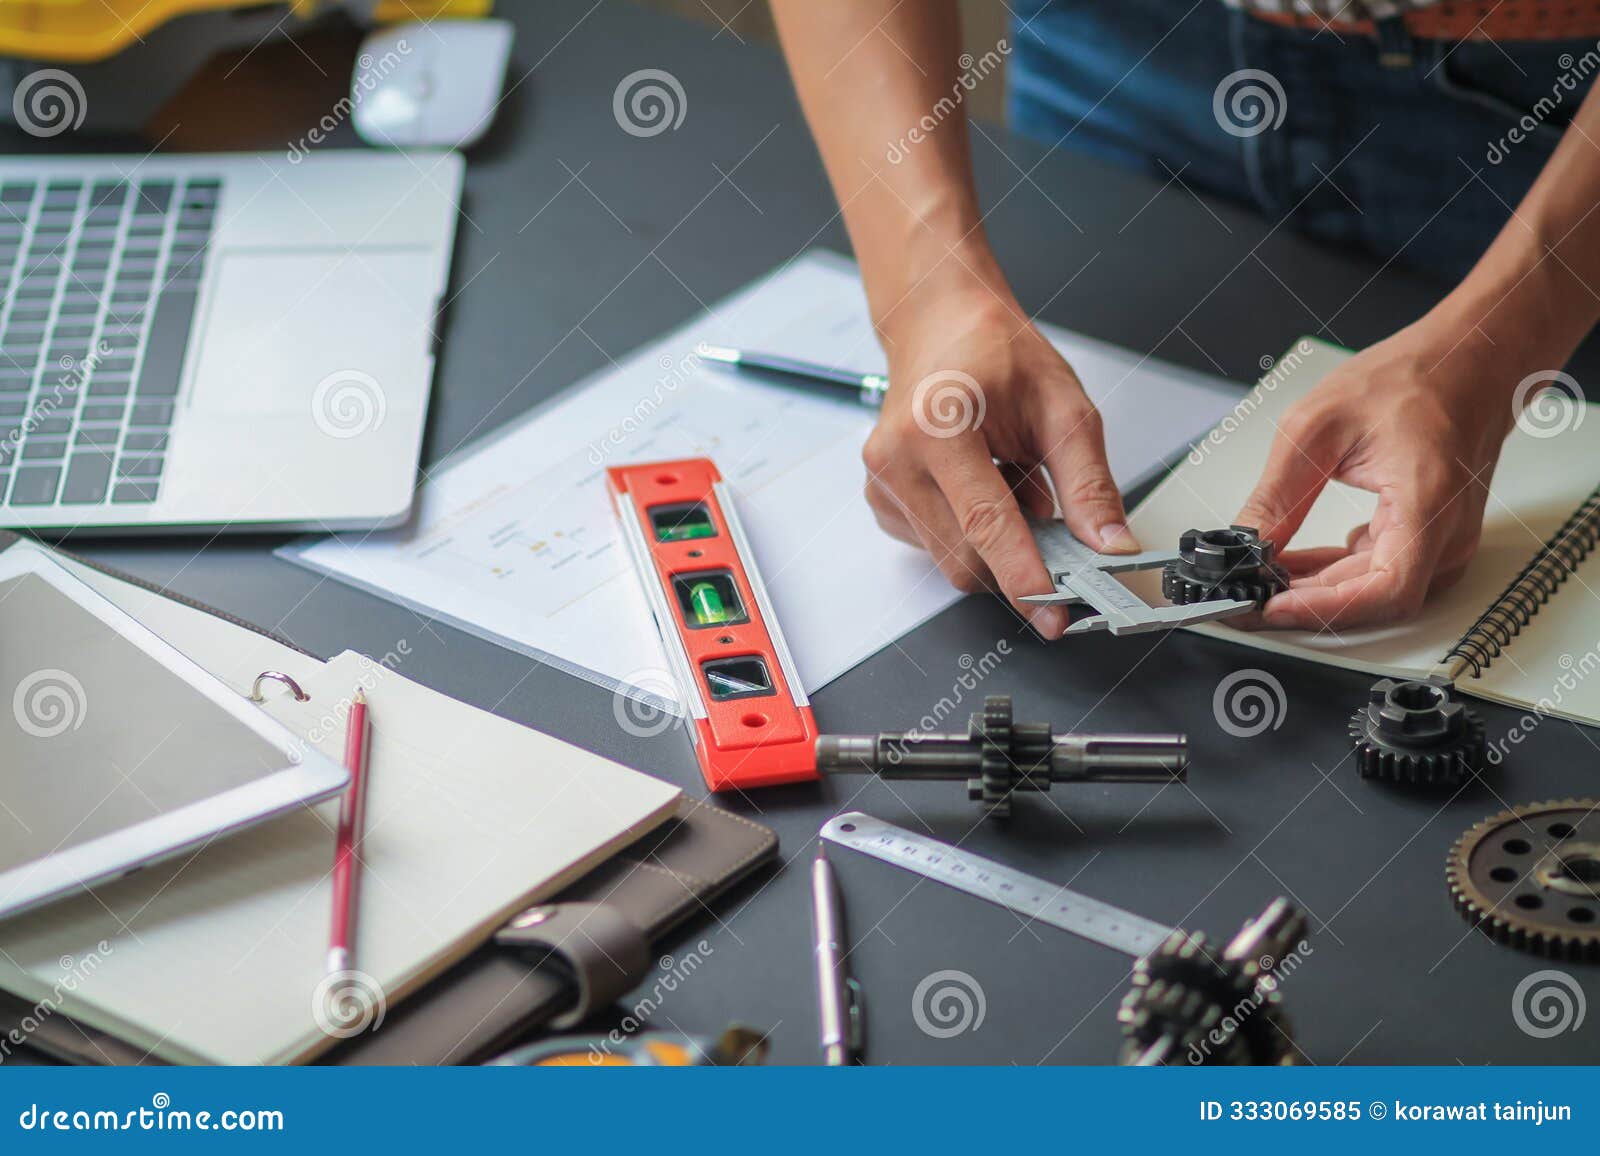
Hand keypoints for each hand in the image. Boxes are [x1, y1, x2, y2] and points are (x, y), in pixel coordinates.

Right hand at [862, 285, 1139, 638]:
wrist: (940, 325)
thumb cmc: (993, 353)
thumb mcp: (1062, 407)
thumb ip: (1089, 483)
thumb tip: (1110, 545)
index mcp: (937, 426)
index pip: (986, 525)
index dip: (1025, 576)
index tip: (1053, 614)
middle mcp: (896, 459)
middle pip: (966, 557)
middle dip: (1017, 557)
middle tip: (1050, 515)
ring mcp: (881, 483)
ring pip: (951, 559)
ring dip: (994, 541)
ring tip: (1008, 480)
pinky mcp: (880, 500)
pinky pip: (935, 546)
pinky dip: (969, 533)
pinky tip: (980, 487)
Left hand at [1235, 316, 1517, 629]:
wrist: (1468, 358)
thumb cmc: (1413, 378)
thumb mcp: (1315, 429)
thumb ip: (1277, 497)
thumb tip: (1245, 545)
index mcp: (1428, 502)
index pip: (1384, 591)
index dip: (1324, 609)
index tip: (1272, 607)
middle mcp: (1447, 531)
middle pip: (1372, 598)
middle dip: (1303, 603)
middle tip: (1245, 598)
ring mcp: (1445, 538)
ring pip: (1373, 591)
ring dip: (1316, 590)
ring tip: (1262, 579)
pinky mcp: (1432, 536)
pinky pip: (1381, 572)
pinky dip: (1334, 573)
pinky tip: (1296, 563)